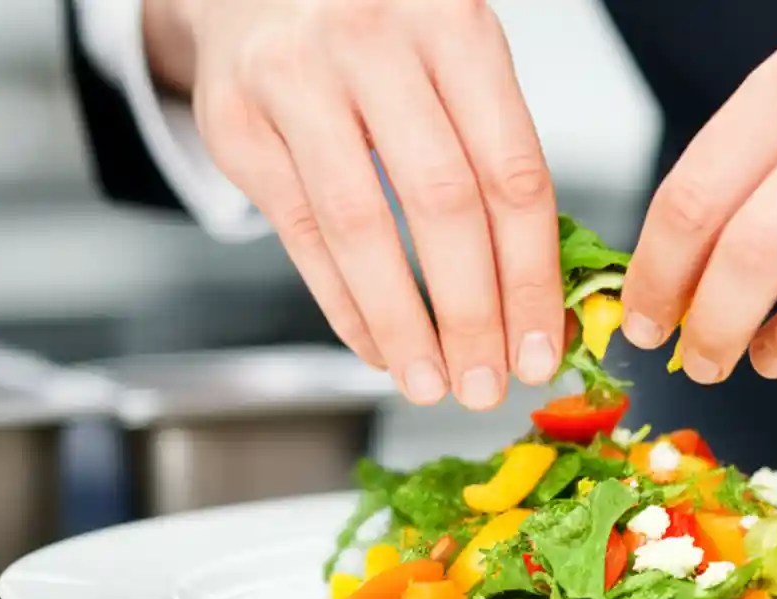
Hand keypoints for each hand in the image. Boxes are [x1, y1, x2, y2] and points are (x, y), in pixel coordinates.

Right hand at [144, 0, 561, 408]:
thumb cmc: (378, 36)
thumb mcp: (452, 61)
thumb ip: (493, 156)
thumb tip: (537, 297)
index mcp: (455, 24)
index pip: (511, 172)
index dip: (530, 275)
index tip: (539, 346)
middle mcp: (374, 40)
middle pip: (442, 203)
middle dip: (470, 314)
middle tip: (486, 384)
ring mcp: (296, 79)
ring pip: (361, 229)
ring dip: (403, 325)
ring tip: (431, 383)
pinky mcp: (237, 124)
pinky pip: (303, 236)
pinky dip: (345, 306)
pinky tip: (378, 346)